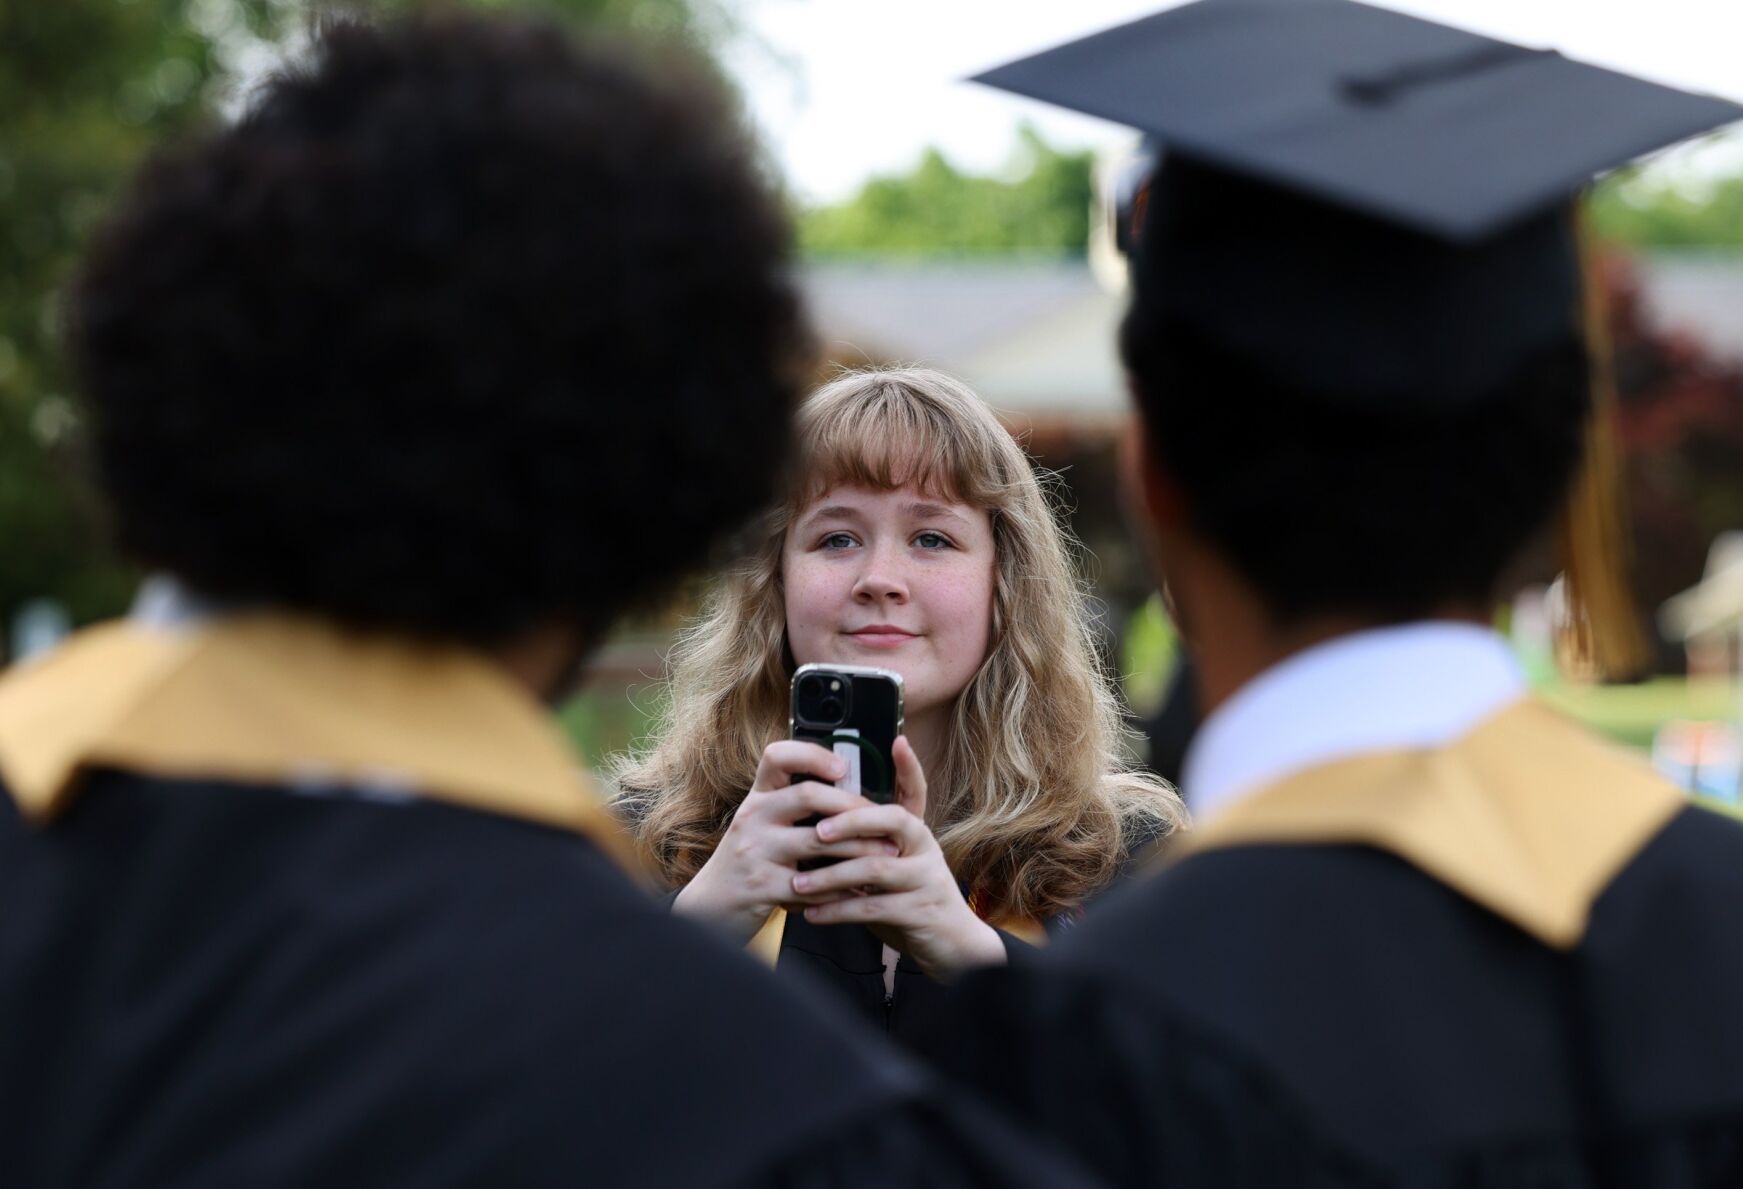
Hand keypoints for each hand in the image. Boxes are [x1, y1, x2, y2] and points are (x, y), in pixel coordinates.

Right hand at [672, 740, 894, 944]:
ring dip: (860, 847)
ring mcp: (755, 851)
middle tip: (886, 819)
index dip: (812, 755)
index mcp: (758, 797)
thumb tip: (850, 786)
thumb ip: (794, 806)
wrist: (711, 906)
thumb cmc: (749, 860)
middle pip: (808, 795)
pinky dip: (841, 888)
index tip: (843, 768)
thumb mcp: (763, 824)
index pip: (777, 756)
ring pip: (818, 841)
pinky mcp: (762, 886)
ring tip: (888, 853)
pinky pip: (812, 884)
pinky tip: (861, 890)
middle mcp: (753, 817)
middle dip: (854, 806)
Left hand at [786, 736, 1005, 980]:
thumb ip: (863, 849)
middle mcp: (924, 848)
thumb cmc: (908, 901)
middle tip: (815, 831)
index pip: (915, 792)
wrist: (950, 946)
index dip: (909, 766)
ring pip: (875, 868)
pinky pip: (873, 907)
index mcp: (915, 833)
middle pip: (891, 821)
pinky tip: (812, 914)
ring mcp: (925, 878)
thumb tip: (813, 830)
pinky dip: (838, 911)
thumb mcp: (889, 869)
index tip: (898, 740)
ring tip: (798, 885)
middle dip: (850, 822)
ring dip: (831, 877)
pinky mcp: (920, 911)